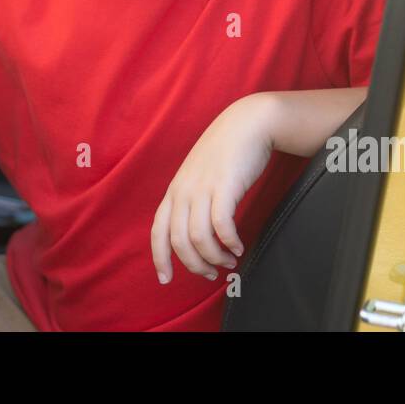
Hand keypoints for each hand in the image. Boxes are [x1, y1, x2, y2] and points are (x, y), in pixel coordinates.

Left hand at [151, 92, 277, 283]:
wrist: (247, 124)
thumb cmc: (225, 153)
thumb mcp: (198, 176)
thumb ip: (192, 200)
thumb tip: (193, 234)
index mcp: (175, 190)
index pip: (158, 231)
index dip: (159, 258)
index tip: (166, 280)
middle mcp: (184, 191)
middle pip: (179, 241)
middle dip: (194, 264)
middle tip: (211, 274)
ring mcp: (203, 188)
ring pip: (199, 238)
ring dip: (214, 257)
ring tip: (229, 261)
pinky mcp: (224, 186)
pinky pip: (221, 225)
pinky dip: (229, 242)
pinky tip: (239, 247)